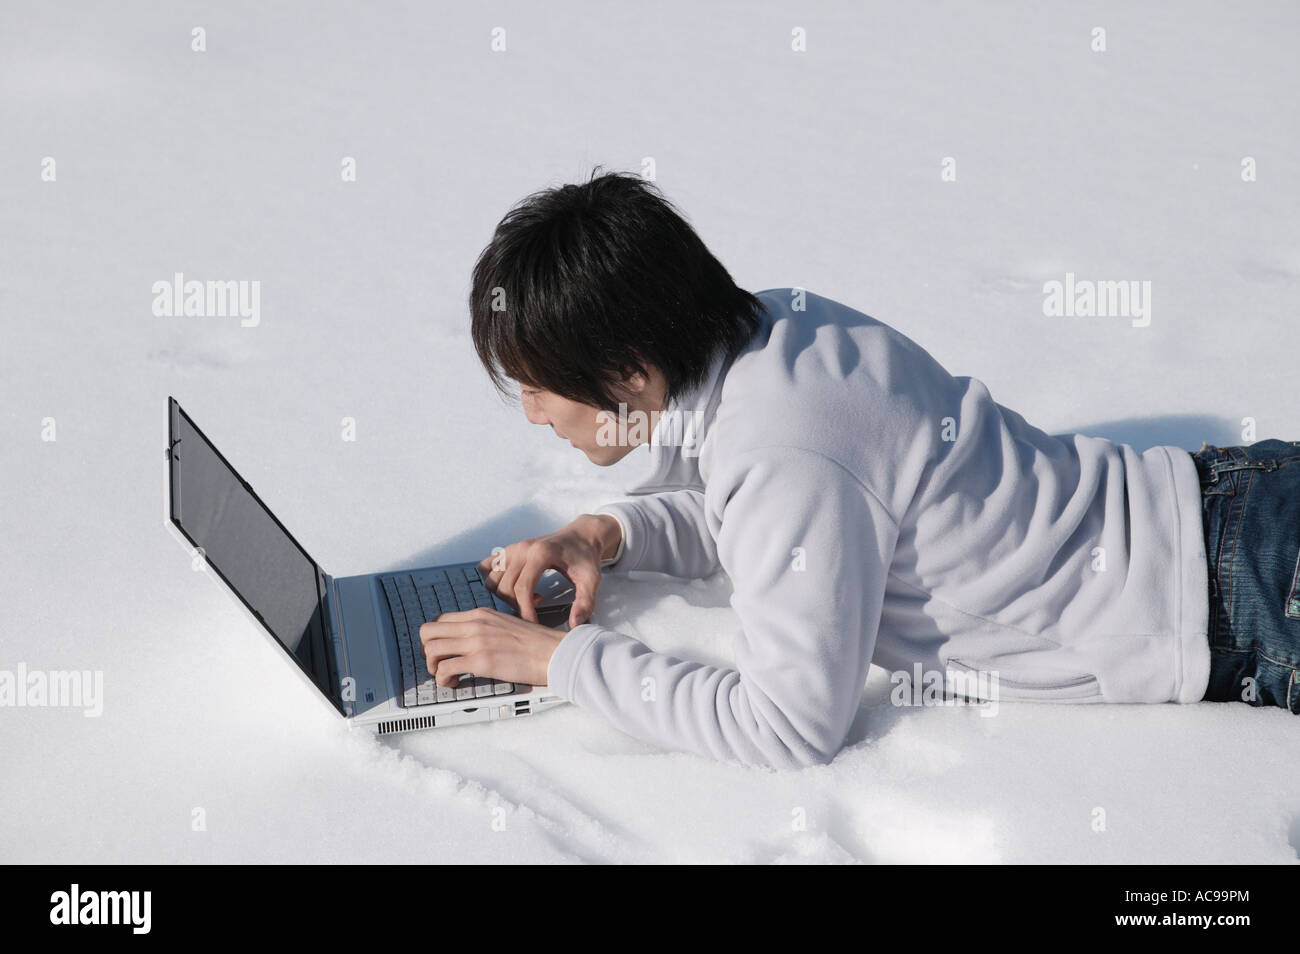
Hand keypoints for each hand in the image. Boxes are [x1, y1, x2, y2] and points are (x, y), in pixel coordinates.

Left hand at [419, 607, 565, 688]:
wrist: (554, 652)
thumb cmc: (537, 643)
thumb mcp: (506, 624)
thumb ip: (487, 628)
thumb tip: (473, 641)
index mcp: (481, 614)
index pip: (441, 619)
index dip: (435, 637)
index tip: (443, 651)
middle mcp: (475, 624)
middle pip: (428, 631)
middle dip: (427, 651)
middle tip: (439, 663)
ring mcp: (476, 641)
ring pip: (431, 650)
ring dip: (433, 667)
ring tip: (447, 676)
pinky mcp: (481, 661)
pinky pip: (445, 669)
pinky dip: (443, 680)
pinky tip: (455, 684)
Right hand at [477, 513, 621, 628]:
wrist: (582, 535)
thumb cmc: (585, 557)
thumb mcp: (592, 580)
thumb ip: (585, 602)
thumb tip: (575, 624)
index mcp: (541, 553)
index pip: (523, 588)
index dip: (525, 611)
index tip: (534, 623)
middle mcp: (522, 549)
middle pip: (505, 587)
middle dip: (517, 604)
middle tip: (536, 606)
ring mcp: (513, 548)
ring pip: (492, 580)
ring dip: (505, 595)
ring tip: (527, 595)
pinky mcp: (508, 550)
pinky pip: (486, 567)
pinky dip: (494, 581)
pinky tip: (513, 585)